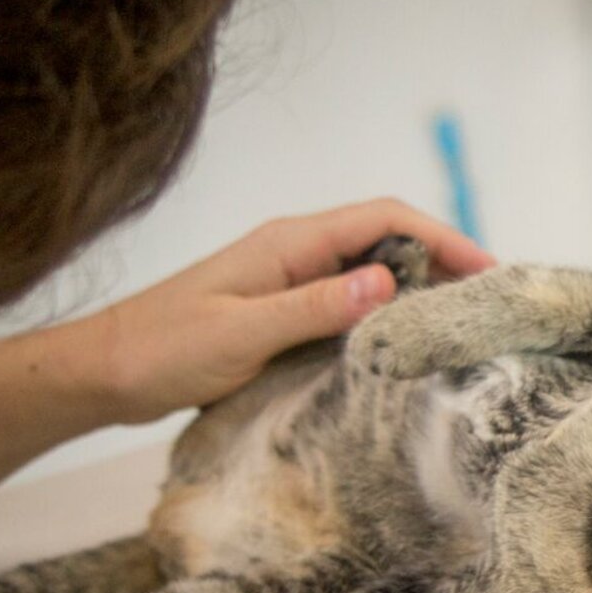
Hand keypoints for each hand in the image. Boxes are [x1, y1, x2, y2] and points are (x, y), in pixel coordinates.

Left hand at [73, 198, 495, 422]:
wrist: (102, 373)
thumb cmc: (161, 350)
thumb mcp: (241, 333)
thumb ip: (313, 307)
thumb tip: (390, 281)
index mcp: (290, 243)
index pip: (384, 219)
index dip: (443, 237)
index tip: (488, 268)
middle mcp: (296, 252)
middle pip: (388, 238)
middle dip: (443, 260)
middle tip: (489, 300)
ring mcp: (289, 280)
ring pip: (371, 271)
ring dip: (419, 288)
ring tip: (463, 322)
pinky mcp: (283, 311)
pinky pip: (349, 302)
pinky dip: (387, 314)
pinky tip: (405, 343)